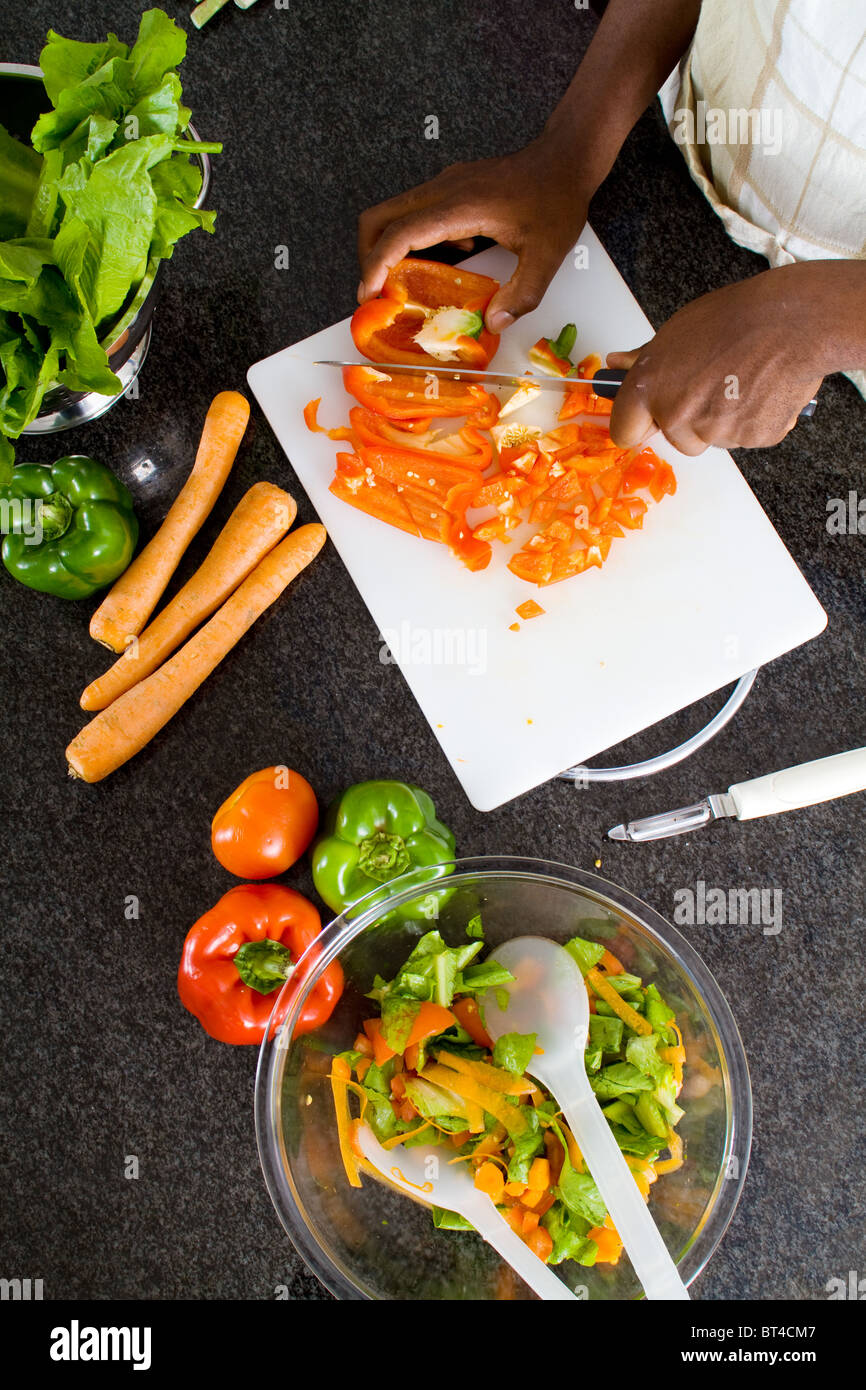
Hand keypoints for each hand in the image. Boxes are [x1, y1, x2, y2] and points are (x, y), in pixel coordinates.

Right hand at [357, 138, 590, 332]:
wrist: (565, 158)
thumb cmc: (557, 199)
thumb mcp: (547, 256)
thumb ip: (521, 295)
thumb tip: (493, 324)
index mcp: (459, 206)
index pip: (400, 233)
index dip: (377, 266)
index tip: (367, 295)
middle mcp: (443, 190)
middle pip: (379, 218)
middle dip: (369, 257)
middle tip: (377, 292)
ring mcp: (445, 185)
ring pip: (393, 214)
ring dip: (390, 249)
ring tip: (407, 283)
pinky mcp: (451, 187)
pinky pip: (417, 213)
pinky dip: (416, 240)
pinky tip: (451, 257)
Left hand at [607, 268, 826, 453]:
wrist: (792, 322)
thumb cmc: (735, 319)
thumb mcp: (678, 331)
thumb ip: (645, 357)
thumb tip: (616, 362)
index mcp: (652, 388)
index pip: (624, 430)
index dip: (639, 424)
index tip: (648, 418)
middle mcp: (678, 416)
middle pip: (678, 439)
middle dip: (693, 419)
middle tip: (715, 382)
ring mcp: (716, 431)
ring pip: (714, 439)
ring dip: (726, 418)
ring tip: (743, 379)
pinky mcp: (752, 438)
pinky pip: (748, 437)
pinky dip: (756, 419)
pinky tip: (763, 388)